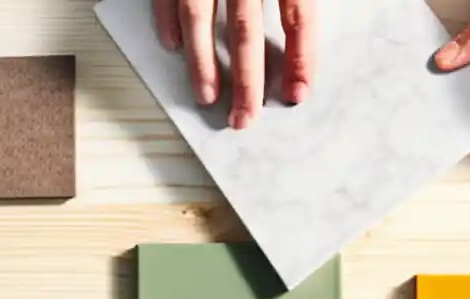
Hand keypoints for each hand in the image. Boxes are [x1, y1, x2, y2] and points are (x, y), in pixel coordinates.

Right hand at [153, 0, 315, 128]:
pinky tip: (173, 46)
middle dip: (247, 80)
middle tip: (246, 116)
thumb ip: (294, 0)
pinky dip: (167, 21)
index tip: (297, 94)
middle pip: (247, 30)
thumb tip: (300, 46)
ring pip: (199, 16)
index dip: (301, 58)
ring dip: (202, 63)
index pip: (298, 16)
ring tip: (207, 97)